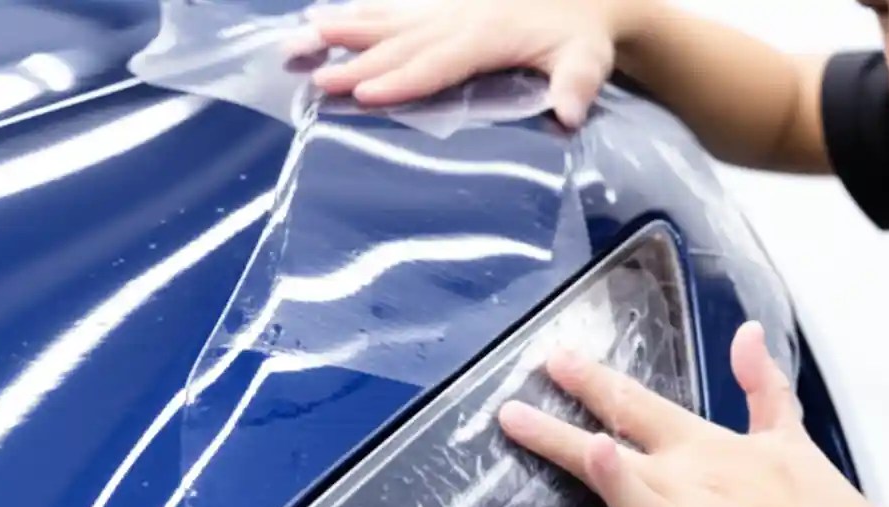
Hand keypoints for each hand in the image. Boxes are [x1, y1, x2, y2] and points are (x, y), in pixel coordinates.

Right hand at [286, 0, 643, 126]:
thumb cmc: (583, 37)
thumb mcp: (588, 61)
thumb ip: (576, 85)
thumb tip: (568, 114)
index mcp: (487, 36)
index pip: (437, 64)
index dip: (401, 80)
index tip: (364, 94)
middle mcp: (458, 18)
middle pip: (399, 45)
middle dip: (356, 63)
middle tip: (315, 79)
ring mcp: (447, 8)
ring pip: (387, 20)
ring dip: (343, 30)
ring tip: (300, 38)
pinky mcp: (442, 5)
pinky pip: (394, 9)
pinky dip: (359, 13)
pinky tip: (326, 18)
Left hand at [497, 321, 888, 506]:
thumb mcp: (789, 435)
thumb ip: (760, 384)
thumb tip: (747, 332)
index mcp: (711, 451)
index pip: (641, 407)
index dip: (594, 383)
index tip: (553, 360)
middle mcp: (700, 492)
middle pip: (622, 457)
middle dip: (565, 435)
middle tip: (512, 415)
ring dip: (619, 484)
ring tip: (587, 454)